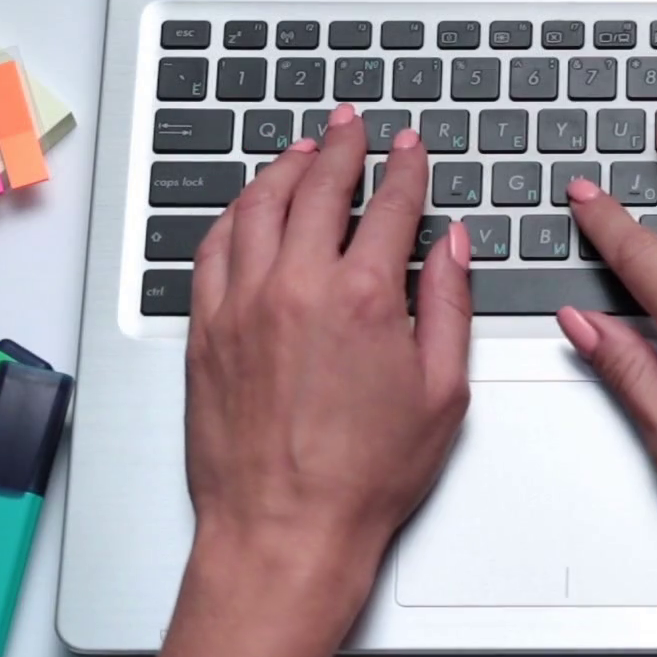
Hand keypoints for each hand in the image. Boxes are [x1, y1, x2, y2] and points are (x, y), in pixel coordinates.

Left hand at [183, 103, 471, 631]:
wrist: (285, 529)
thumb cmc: (365, 477)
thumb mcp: (442, 392)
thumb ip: (448, 305)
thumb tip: (450, 246)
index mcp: (362, 297)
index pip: (389, 206)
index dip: (405, 169)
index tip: (410, 149)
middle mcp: (295, 287)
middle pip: (317, 189)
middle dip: (340, 149)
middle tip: (352, 127)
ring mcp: (241, 304)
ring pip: (257, 207)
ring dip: (283, 169)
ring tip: (301, 152)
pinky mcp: (205, 329)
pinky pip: (214, 248)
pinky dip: (235, 215)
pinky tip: (249, 208)